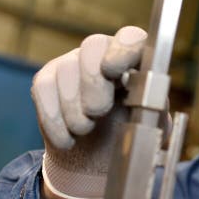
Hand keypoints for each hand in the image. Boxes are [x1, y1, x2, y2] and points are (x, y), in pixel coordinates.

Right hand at [32, 26, 146, 198]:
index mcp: (136, 61)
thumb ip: (155, 108)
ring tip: (86, 130)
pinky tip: (68, 139)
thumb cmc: (131, 136)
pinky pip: (43, 89)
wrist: (97, 160)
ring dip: (75, 108)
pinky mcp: (47, 79)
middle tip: (98, 112)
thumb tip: (151, 97)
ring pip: (66, 69)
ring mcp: (73, 63)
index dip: (123, 49)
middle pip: (93, 45)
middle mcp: (104, 54)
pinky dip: (55, 120)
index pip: (132, 38)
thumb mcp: (151, 125)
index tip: (113, 71)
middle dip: (94, 82)